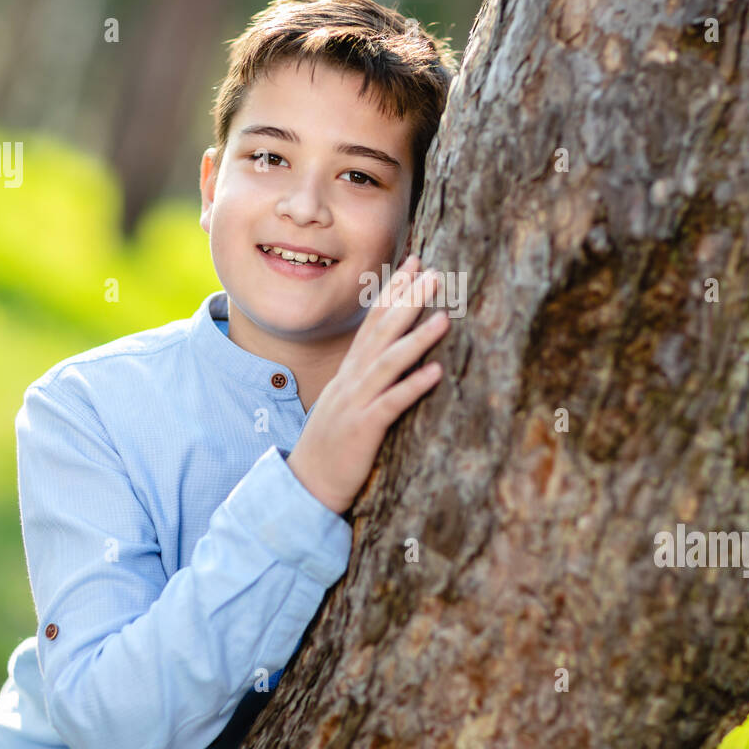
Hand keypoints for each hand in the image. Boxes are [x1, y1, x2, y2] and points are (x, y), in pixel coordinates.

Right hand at [287, 255, 449, 513]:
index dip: (393, 290)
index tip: (414, 263)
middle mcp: (351, 380)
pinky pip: (392, 403)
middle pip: (381, 332)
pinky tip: (437, 372)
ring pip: (388, 362)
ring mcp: (356, 402)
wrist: (305, 485)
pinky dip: (413, 385)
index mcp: (350, 372)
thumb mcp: (346, 403)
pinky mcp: (363, 429)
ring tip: (444, 316)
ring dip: (416, 338)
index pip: (373, 321)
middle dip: (407, 300)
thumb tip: (391, 358)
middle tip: (433, 273)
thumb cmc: (331, 446)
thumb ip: (366, 378)